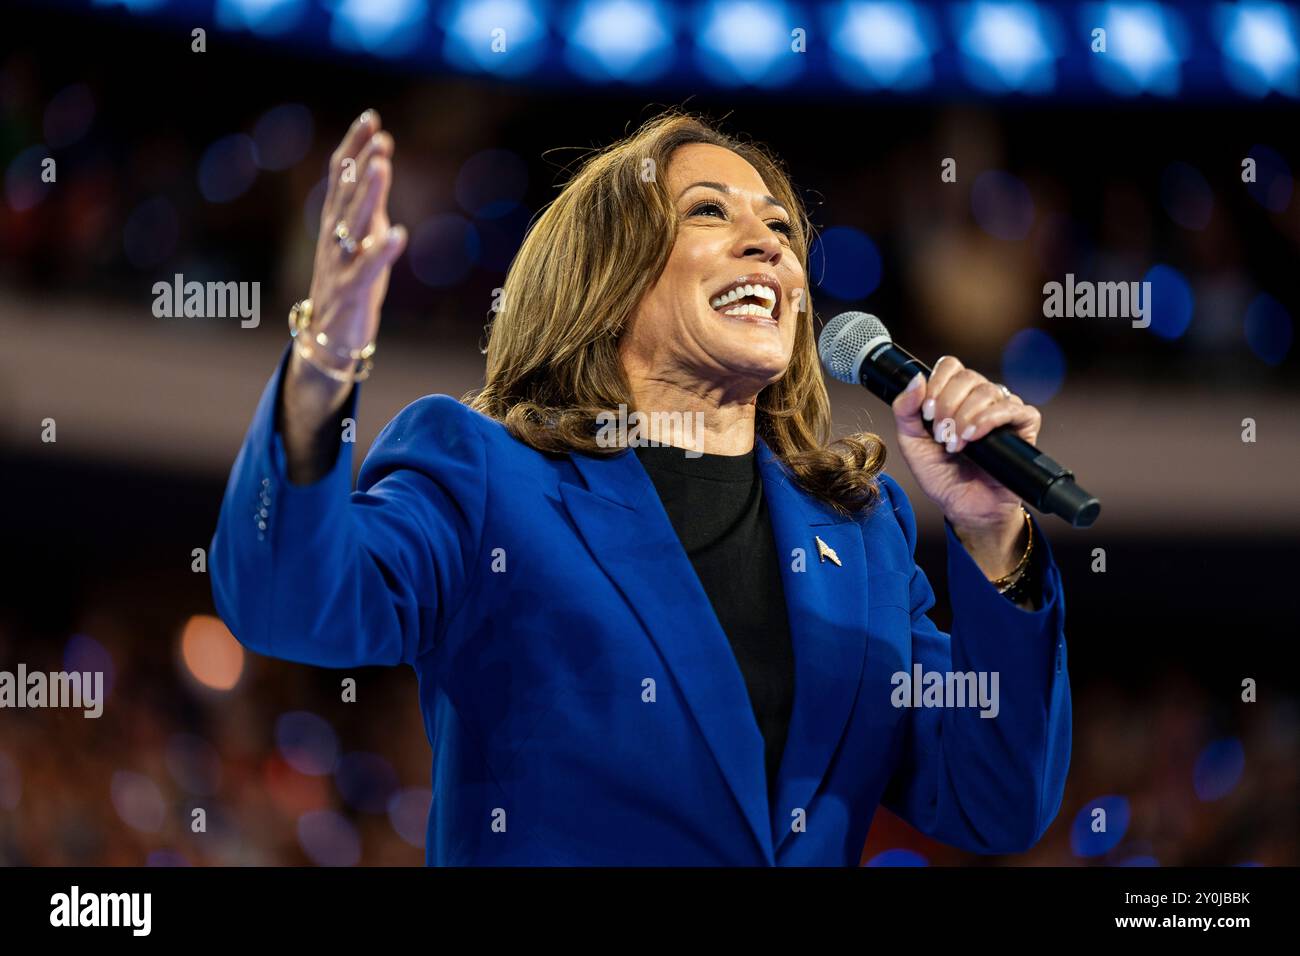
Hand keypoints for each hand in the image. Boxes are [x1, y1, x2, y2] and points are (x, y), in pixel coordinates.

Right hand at [306, 109, 407, 365]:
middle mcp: (333, 237)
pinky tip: (398, 234)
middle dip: (361, 164)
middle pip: (346, 194)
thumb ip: (369, 201)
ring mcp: (340, 263)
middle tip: (378, 136)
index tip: (371, 117)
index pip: (340, 176)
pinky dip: (381, 251)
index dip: (353, 146)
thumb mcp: (361, 234)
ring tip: (381, 167)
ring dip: (367, 195)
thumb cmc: (350, 280)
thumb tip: (379, 159)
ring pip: (352, 225)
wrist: (328, 336)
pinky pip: (366, 269)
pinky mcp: (351, 291)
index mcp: (334, 221)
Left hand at [890, 356, 1041, 575]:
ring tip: (955, 444)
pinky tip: (974, 436)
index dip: (937, 383)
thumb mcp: (911, 442)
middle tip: (940, 434)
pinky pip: (1015, 409)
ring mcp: (1003, 411)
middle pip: (969, 377)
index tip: (926, 413)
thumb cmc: (940, 475)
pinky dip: (990, 419)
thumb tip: (915, 378)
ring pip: (989, 391)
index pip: (951, 366)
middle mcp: (980, 399)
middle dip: (948, 404)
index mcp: (954, 396)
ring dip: (965, 416)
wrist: (963, 507)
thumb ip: (905, 410)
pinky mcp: (1023, 427)